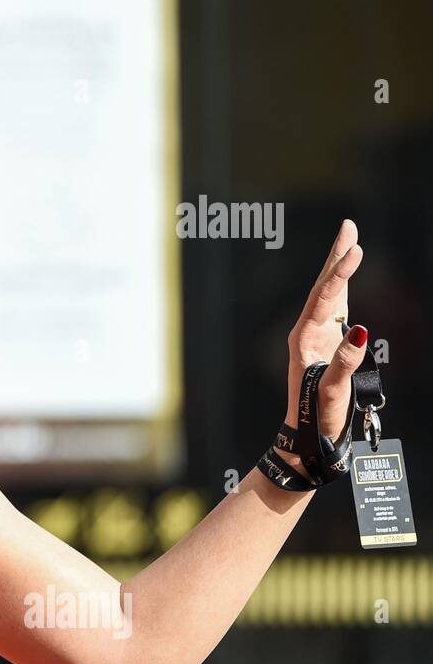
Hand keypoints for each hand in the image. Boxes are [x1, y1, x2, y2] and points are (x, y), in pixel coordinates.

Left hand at [283, 220, 367, 458]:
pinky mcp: (325, 343)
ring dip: (338, 266)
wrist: (306, 437)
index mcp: (303, 339)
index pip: (324, 298)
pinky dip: (341, 286)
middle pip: (323, 287)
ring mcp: (315, 336)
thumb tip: (358, 331)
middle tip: (348, 225)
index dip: (340, 272)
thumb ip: (344, 363)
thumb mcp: (332, 392)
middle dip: (336, 256)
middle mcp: (306, 332)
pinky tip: (345, 276)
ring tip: (349, 239)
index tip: (355, 249)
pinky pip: (334, 307)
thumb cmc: (317, 417)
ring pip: (328, 293)